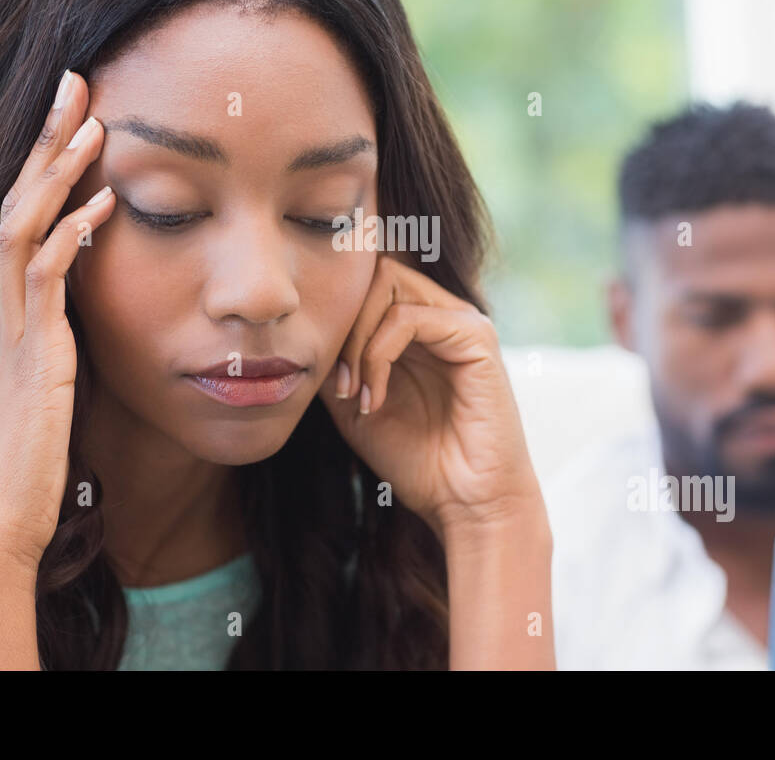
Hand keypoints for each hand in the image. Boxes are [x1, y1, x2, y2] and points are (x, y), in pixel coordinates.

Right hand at [0, 70, 115, 575]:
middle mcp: (9, 309)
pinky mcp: (33, 358)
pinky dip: (72, 236)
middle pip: (18, 203)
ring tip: (92, 121)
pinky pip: (46, 281)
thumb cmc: (36, 462)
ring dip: (57, 172)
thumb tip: (96, 318)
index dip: (47, 163)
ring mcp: (16, 330)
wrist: (4, 521)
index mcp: (18, 312)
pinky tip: (105, 203)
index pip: (25, 215)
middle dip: (48, 141)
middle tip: (77, 80)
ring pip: (24, 227)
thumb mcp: (57, 387)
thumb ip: (69, 345)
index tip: (79, 113)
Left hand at [317, 256, 543, 538]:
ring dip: (356, 342)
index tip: (326, 381)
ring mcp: (461, 320)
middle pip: (373, 273)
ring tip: (355, 394)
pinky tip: (374, 399)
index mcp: (417, 327)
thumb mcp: (353, 404)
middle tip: (339, 385)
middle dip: (343, 325)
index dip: (335, 320)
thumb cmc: (415, 460)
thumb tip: (299, 328)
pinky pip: (407, 318)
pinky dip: (378, 355)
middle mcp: (441, 314)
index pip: (365, 284)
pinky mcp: (475, 334)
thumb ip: (333, 362)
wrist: (464, 502)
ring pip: (386, 285)